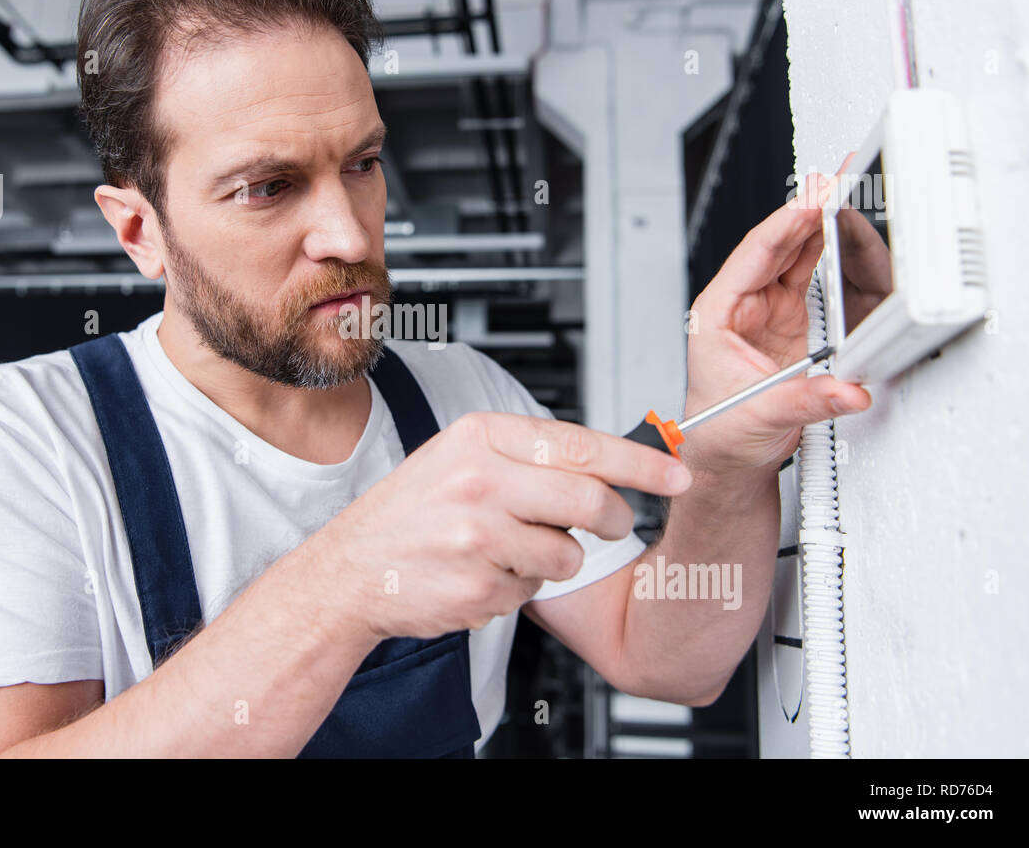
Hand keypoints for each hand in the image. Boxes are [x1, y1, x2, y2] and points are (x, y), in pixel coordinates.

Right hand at [311, 410, 689, 639]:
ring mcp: (478, 535)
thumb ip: (529, 455)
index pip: (582, 444)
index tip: (677, 472)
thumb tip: (606, 462)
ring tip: (512, 550)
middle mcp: (480, 480)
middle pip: (591, 501)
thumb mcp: (461, 458)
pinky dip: (519, 587)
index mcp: (480, 437)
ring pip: (569, 554)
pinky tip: (482, 573)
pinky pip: (534, 590)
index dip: (641, 462)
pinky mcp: (479, 584)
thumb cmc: (411, 512)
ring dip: (556, 560)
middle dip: (616, 519)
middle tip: (615, 525)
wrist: (352, 570)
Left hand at [680, 158, 872, 475]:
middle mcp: (738, 305)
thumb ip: (808, 402)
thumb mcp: (762, 416)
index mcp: (716, 315)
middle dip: (805, 209)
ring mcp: (764, 310)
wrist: (724, 456)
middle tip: (837, 178)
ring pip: (791, 253)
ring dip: (816, 223)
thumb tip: (849, 391)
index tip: (812, 201)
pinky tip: (841, 228)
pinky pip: (806, 273)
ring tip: (843, 190)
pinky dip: (824, 249)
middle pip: (775, 245)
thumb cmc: (720, 433)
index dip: (785, 225)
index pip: (754, 256)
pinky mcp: (786, 320)